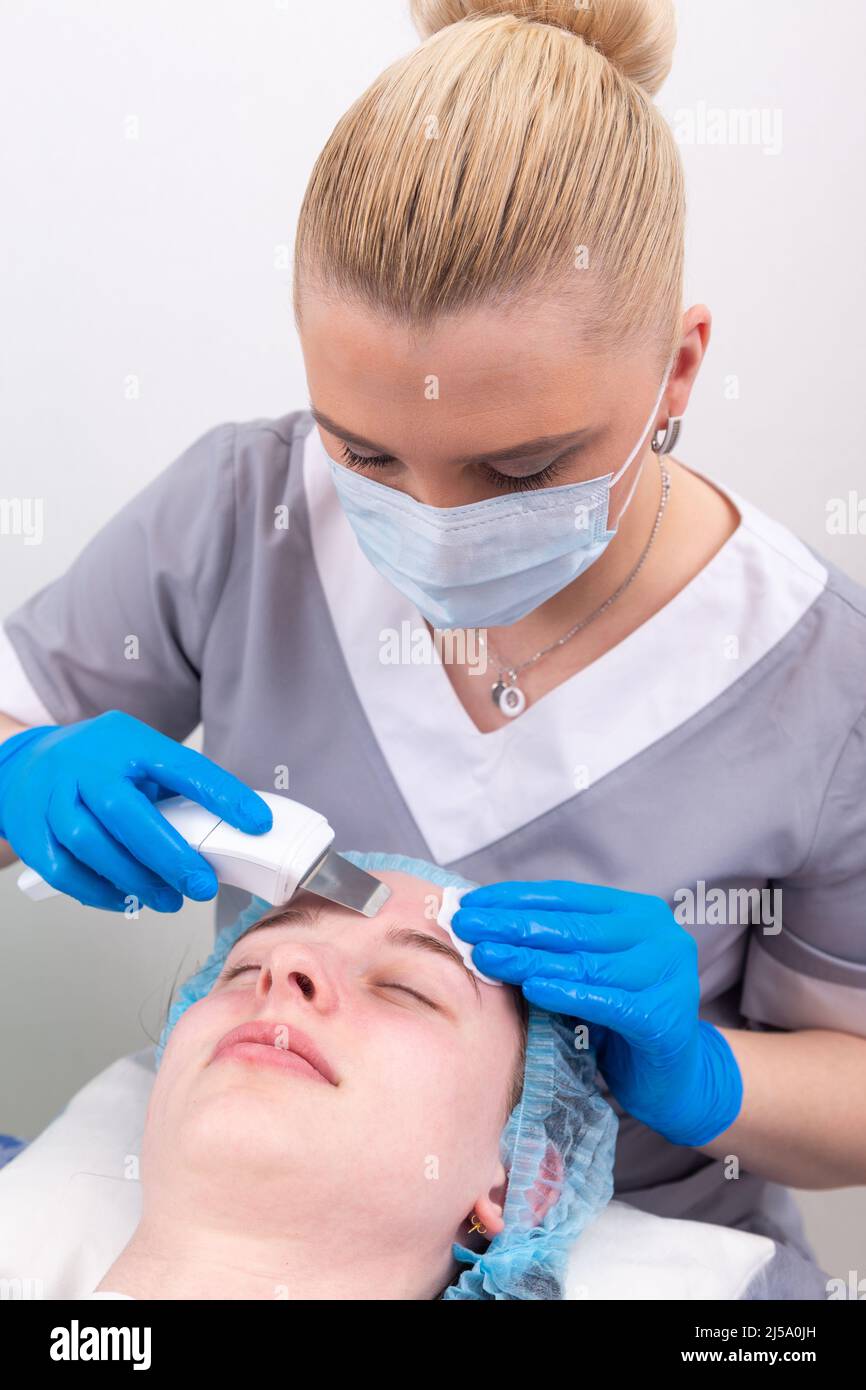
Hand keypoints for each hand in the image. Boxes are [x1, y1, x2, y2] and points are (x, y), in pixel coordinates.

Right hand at [0, 710, 271, 912]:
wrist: (23, 763)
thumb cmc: (97, 765)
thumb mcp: (138, 757)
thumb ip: (174, 787)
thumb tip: (229, 829)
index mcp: (128, 742)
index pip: (182, 766)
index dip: (222, 795)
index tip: (256, 823)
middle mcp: (87, 766)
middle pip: (126, 813)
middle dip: (169, 855)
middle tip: (201, 885)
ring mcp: (53, 797)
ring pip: (91, 844)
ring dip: (135, 879)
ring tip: (168, 899)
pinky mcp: (31, 831)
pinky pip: (64, 870)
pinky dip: (98, 892)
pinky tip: (127, 899)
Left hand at [452, 879, 742, 1146]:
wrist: (673, 1078)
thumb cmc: (619, 1017)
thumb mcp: (589, 971)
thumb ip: (555, 946)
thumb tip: (486, 924)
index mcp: (638, 914)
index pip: (568, 898)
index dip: (516, 899)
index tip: (471, 901)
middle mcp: (659, 936)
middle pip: (573, 927)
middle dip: (514, 925)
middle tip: (466, 926)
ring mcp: (668, 976)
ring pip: (587, 962)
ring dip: (530, 958)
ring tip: (486, 956)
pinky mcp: (664, 1019)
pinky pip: (609, 1002)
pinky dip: (569, 994)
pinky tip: (533, 989)